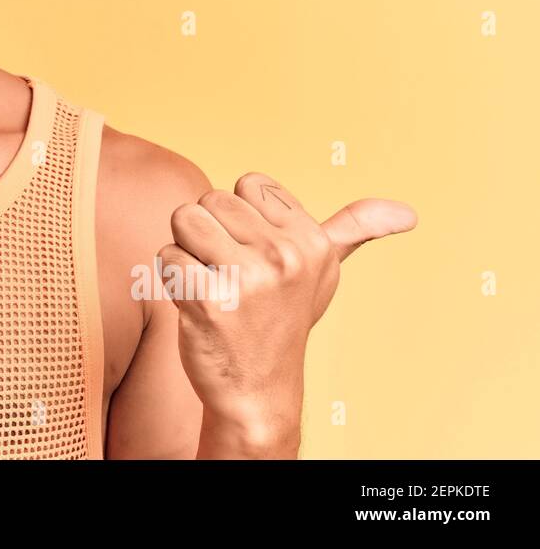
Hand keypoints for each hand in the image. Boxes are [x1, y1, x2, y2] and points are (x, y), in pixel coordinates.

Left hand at [158, 173, 415, 439]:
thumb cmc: (284, 320)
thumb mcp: (325, 271)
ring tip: (212, 283)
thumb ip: (355, 230)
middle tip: (230, 274)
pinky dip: (170, 278)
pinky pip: (166, 256)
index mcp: (312, 241)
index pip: (249, 183)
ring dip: (187, 252)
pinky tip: (196, 303)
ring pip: (184, 221)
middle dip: (209, 233)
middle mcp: (285, 256)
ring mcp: (248, 279)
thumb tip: (408, 212)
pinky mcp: (209, 301)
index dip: (241, 216)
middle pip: (210, 199)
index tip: (255, 253)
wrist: (258, 391)